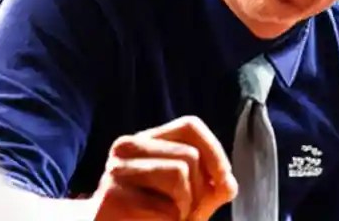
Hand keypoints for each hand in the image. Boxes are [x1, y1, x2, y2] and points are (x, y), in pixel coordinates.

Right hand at [92, 116, 237, 220]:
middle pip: (189, 155)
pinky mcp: (111, 198)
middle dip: (199, 191)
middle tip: (184, 213)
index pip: (189, 126)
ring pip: (178, 175)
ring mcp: (116, 171)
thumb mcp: (188, 197)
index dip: (214, 150)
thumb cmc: (153, 216)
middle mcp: (127, 146)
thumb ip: (212, 188)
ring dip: (184, 208)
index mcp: (146, 139)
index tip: (224, 180)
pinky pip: (164, 208)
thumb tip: (227, 184)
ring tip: (168, 219)